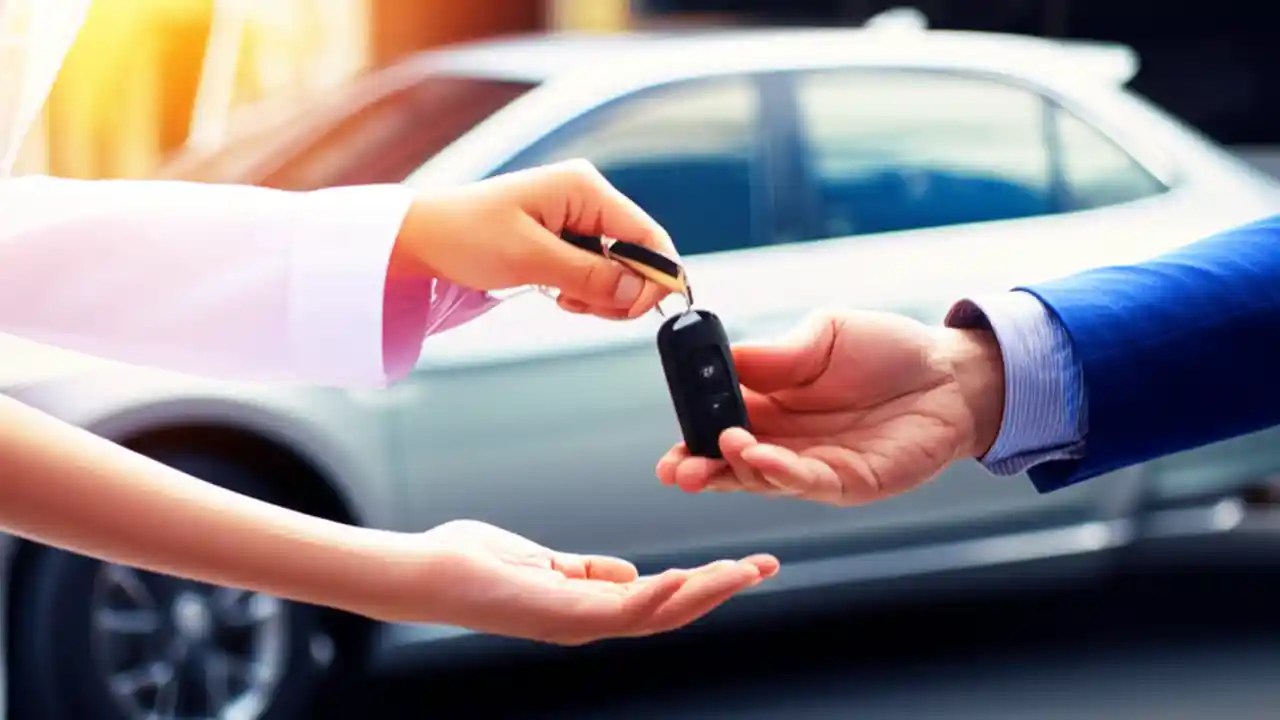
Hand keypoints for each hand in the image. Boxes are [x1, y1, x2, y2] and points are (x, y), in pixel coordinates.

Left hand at [370, 520, 778, 645]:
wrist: (426, 575)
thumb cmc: (474, 565)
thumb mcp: (546, 563)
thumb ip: (587, 570)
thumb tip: (629, 572)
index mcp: (590, 607)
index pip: (662, 599)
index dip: (707, 584)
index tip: (744, 563)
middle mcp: (590, 622)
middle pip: (672, 611)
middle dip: (723, 590)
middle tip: (766, 566)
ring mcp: (577, 623)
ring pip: (658, 614)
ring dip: (706, 592)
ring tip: (744, 570)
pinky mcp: (561, 615)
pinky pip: (621, 608)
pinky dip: (658, 594)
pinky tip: (686, 576)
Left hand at [393, 159, 677, 319]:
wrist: (422, 237)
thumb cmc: (465, 234)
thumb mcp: (530, 259)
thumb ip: (589, 275)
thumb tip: (636, 291)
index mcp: (585, 188)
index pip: (647, 235)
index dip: (652, 276)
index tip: (634, 310)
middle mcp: (587, 198)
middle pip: (637, 255)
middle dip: (620, 290)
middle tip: (584, 308)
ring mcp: (578, 218)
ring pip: (618, 269)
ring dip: (600, 295)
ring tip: (564, 301)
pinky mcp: (566, 238)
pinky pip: (596, 272)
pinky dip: (586, 293)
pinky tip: (560, 296)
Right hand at [655, 310, 1005, 504]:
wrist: (951, 373)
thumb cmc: (886, 350)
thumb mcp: (821, 336)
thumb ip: (775, 356)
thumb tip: (725, 358)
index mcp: (768, 402)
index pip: (716, 420)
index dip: (690, 430)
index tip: (671, 434)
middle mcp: (783, 440)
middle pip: (729, 461)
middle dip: (698, 467)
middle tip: (675, 468)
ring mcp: (813, 466)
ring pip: (761, 478)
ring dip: (734, 470)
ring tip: (717, 451)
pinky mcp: (848, 483)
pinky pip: (808, 482)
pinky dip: (781, 473)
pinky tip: (762, 458)